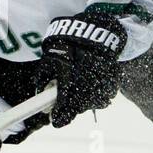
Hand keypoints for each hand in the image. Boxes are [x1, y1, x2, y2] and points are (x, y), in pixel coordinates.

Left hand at [33, 12, 125, 127]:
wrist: (92, 33)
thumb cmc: (67, 46)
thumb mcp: (49, 60)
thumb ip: (43, 79)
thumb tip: (40, 92)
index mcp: (69, 87)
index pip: (64, 113)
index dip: (59, 118)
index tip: (55, 120)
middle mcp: (86, 91)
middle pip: (79, 109)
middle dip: (72, 107)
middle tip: (68, 100)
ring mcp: (101, 88)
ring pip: (94, 103)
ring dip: (87, 100)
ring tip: (82, 87)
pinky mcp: (113, 82)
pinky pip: (106, 94)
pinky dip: (99, 91)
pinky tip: (93, 81)